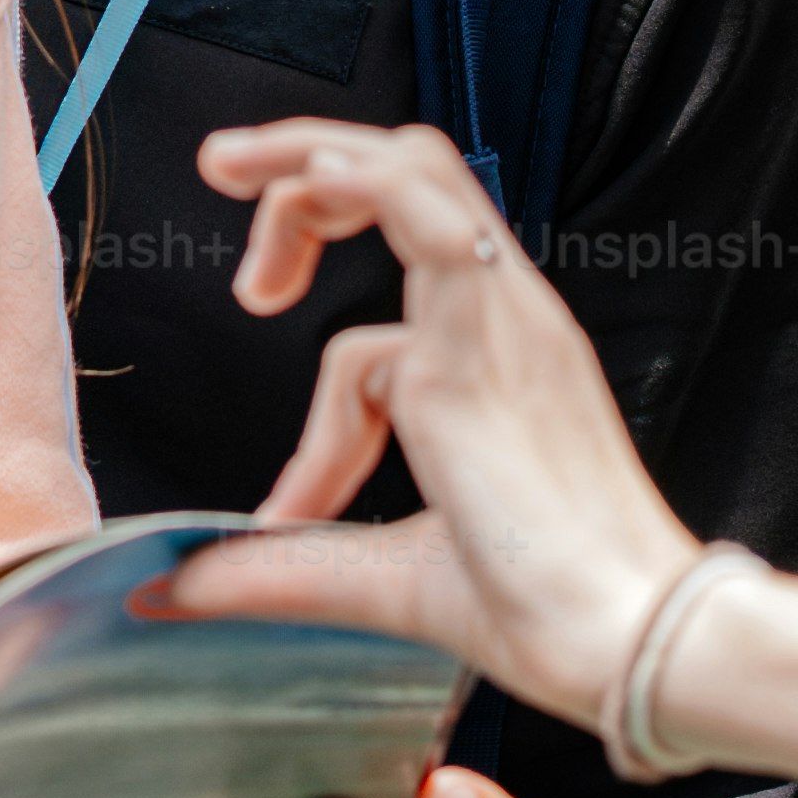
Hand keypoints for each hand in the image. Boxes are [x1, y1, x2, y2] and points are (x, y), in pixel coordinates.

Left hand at [155, 119, 693, 717]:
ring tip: (221, 169)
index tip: (295, 501)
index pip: (408, 307)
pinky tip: (286, 183)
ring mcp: (494, 315)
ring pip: (405, 172)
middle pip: (417, 178)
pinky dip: (339, 181)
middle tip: (223, 182)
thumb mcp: (384, 579)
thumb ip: (281, 572)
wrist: (622, 632)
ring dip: (302, 165)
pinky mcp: (466, 332)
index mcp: (506, 360)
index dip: (331, 384)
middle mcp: (509, 318)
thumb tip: (175, 587)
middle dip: (310, 168)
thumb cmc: (543, 609)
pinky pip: (403, 205)